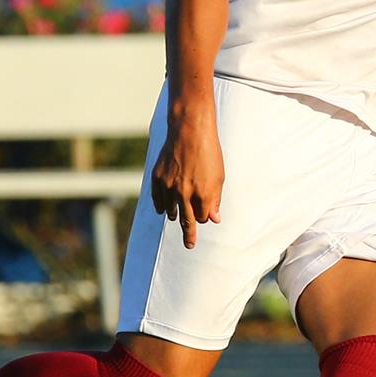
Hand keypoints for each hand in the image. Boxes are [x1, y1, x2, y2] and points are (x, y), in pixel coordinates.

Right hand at [149, 114, 223, 248]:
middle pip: (186, 221)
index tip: (204, 218)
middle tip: (189, 245)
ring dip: (176, 215)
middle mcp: (184, 193)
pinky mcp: (157, 178)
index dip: (204, 218)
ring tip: (176, 218)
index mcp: (202, 194)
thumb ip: (215, 199)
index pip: (202, 218)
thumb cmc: (209, 152)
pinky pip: (158, 200)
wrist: (189, 131)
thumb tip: (214, 219)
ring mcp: (168, 186)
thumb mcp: (219, 177)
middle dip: (188, 234)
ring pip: (171, 211)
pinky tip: (165, 209)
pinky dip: (162, 206)